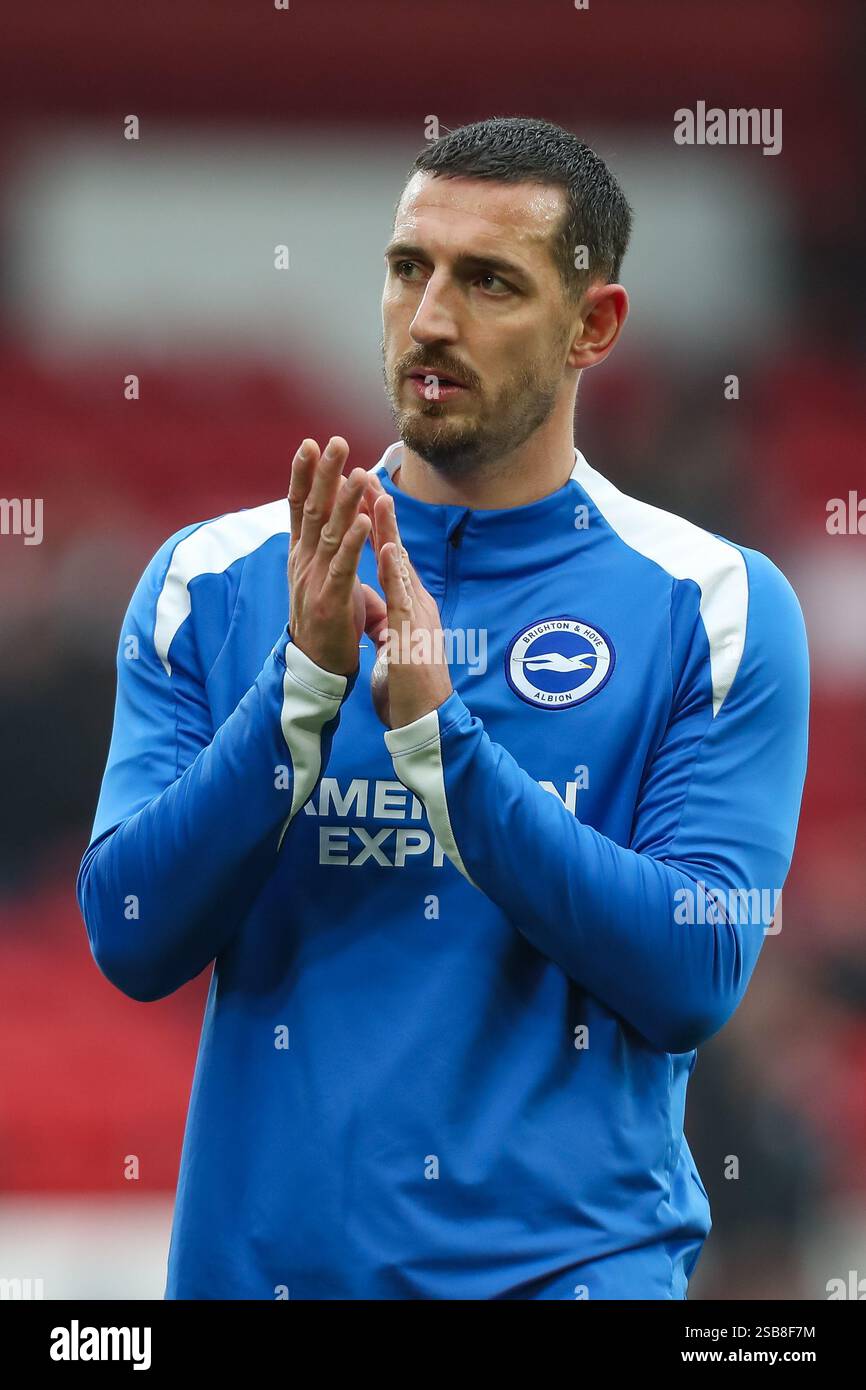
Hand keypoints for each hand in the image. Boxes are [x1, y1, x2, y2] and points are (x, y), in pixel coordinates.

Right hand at [287, 438, 386, 675]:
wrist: (314, 669)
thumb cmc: (323, 621)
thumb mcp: (317, 577)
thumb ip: (323, 548)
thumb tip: (327, 519)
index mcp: (300, 555)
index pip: (299, 507)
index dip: (303, 475)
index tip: (310, 444)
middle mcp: (302, 562)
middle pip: (312, 510)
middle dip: (323, 474)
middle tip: (334, 442)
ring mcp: (315, 581)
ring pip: (329, 533)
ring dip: (344, 501)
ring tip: (357, 473)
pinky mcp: (331, 601)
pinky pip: (344, 567)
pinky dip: (354, 542)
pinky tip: (366, 521)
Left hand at [364, 476, 452, 727]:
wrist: (425, 721)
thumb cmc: (409, 689)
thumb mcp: (394, 646)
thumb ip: (388, 623)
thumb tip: (379, 609)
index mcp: (408, 606)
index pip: (389, 558)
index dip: (375, 526)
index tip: (360, 495)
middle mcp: (416, 603)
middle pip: (396, 549)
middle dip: (380, 513)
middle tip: (364, 476)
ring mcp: (416, 614)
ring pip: (400, 564)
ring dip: (389, 529)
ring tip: (376, 494)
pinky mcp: (412, 632)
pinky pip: (402, 595)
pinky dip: (394, 569)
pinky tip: (386, 545)